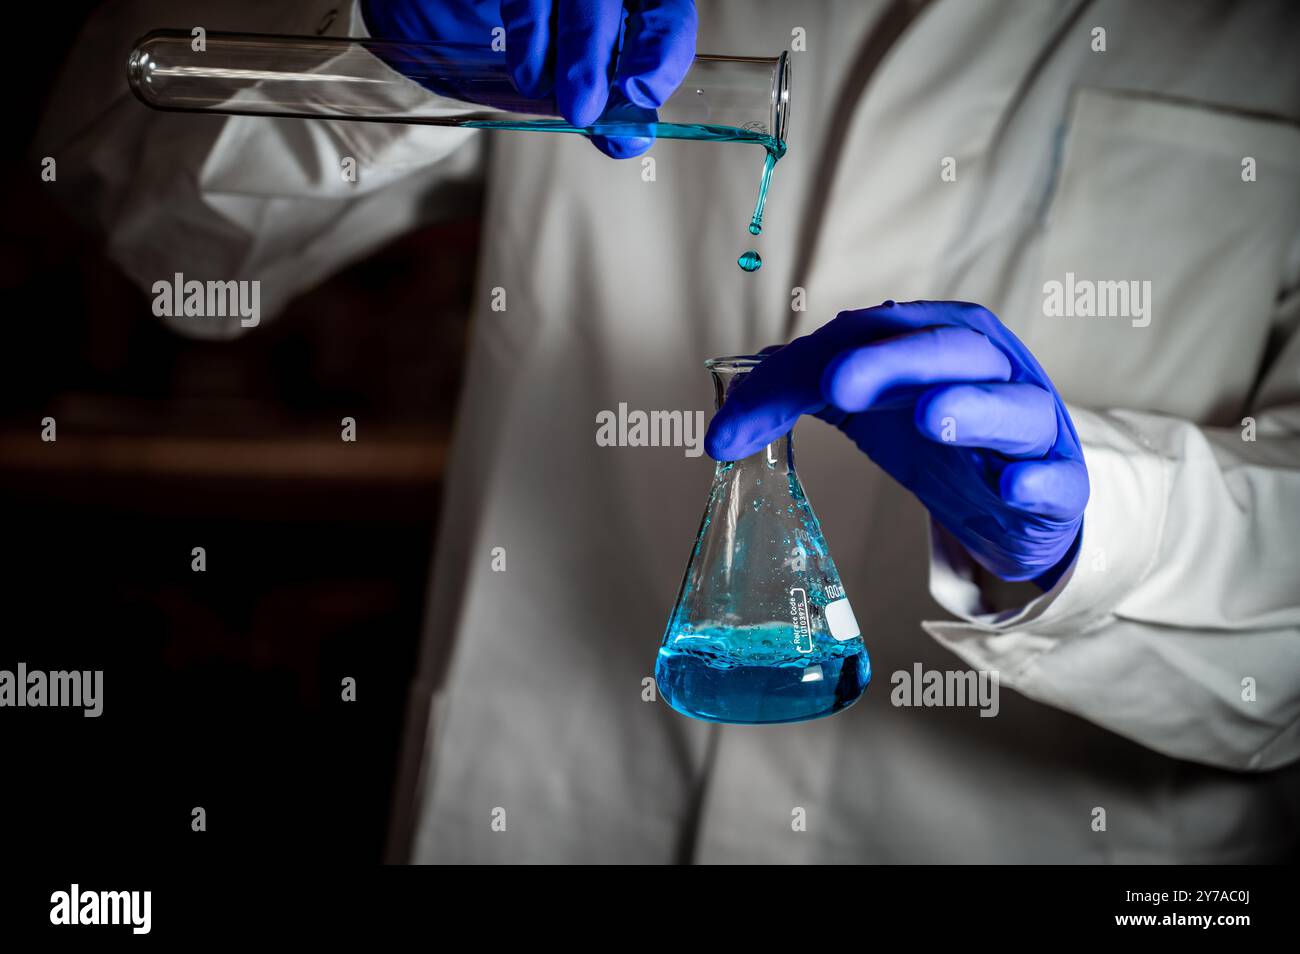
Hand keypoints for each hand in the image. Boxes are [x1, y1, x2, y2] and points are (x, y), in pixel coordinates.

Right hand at [362, 0, 697, 157]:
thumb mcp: (580, 79)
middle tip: (588, 108)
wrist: (451, 16)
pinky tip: (528, 74)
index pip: (666, 11)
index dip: (663, 48)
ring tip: (562, 100)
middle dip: (605, 53)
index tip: (643, 91)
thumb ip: (610, 108)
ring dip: (575, 49)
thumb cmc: (539, 47)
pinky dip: (530, 32)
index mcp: (633, 0)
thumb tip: (630, 141)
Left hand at [704, 301, 1088, 584]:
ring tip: (932, 417)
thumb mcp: (870, 407)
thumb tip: (722, 422)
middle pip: (947, 350)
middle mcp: (988, 369)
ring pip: (1011, 406)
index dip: (807, 371)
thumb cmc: (940, 436)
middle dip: (894, 362)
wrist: (1020, 496)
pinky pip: (1055, 478)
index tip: (749, 420)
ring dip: (973, 407)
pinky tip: (1012, 485)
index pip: (869, 336)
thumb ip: (801, 395)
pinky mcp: (1058, 482)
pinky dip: (1036, 479)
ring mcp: (1029, 425)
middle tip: (839, 385)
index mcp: (935, 338)